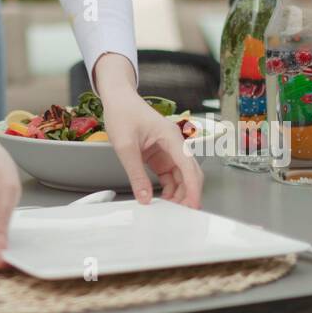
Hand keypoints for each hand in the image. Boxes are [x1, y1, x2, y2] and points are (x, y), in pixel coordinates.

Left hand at [95, 52, 202, 206]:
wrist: (117, 99)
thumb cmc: (123, 113)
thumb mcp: (125, 146)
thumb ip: (136, 174)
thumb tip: (145, 197)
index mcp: (171, 138)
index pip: (189, 167)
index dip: (193, 189)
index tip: (193, 206)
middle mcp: (174, 144)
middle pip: (190, 173)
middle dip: (189, 193)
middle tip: (182, 213)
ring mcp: (168, 149)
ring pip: (181, 176)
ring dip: (178, 192)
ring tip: (171, 209)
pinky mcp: (160, 154)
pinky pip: (169, 174)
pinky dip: (168, 187)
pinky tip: (163, 198)